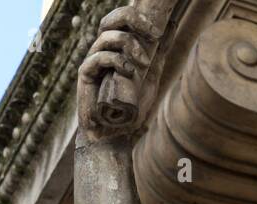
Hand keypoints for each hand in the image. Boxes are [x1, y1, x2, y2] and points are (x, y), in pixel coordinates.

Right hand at [77, 6, 165, 143]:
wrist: (116, 133)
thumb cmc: (131, 107)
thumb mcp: (151, 77)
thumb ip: (158, 55)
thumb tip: (170, 29)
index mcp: (116, 47)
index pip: (121, 20)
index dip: (137, 18)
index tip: (159, 32)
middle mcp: (103, 50)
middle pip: (111, 21)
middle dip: (132, 20)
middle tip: (154, 34)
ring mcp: (93, 61)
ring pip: (106, 37)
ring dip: (129, 45)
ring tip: (144, 63)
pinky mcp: (86, 74)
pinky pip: (98, 58)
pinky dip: (115, 60)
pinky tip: (129, 71)